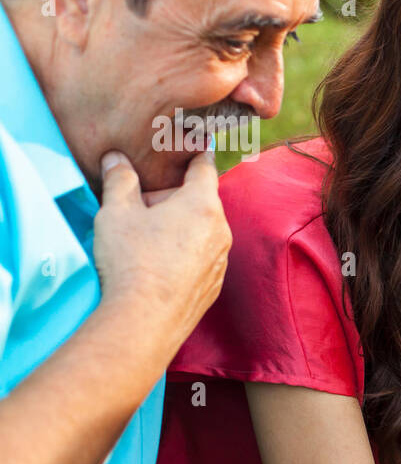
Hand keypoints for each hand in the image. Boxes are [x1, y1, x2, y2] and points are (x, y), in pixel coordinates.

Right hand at [92, 151, 230, 349]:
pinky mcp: (213, 285)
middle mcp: (221, 230)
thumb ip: (119, 180)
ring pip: (201, 230)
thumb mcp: (116, 212)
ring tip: (144, 238)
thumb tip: (116, 159)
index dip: (195, 153)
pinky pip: (200, 258)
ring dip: (178, 227)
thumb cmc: (132, 261)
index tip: (195, 143)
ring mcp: (220, 260)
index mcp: (203, 205)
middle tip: (139, 205)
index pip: (204, 167)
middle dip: (172, 198)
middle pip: (199, 200)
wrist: (145, 320)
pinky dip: (183, 253)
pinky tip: (156, 265)